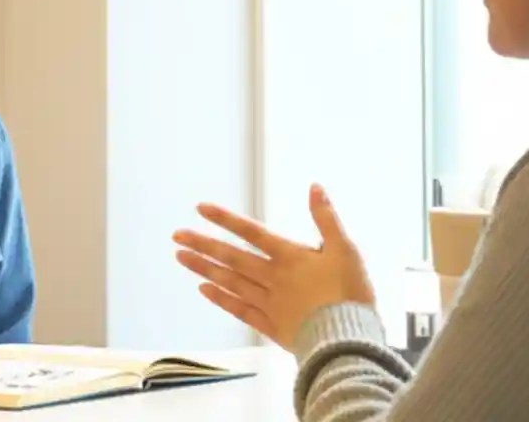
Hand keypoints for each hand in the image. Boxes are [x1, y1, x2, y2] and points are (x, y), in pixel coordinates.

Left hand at [172, 184, 375, 349]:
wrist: (348, 341)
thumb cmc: (350, 294)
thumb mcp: (346, 249)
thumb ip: (327, 218)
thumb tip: (315, 187)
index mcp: (290, 257)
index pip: (251, 232)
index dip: (225, 219)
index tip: (200, 209)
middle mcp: (273, 278)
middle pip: (232, 257)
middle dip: (202, 244)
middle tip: (177, 235)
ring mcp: (269, 303)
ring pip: (230, 282)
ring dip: (204, 268)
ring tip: (181, 258)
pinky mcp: (272, 326)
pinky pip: (240, 310)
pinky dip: (221, 300)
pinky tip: (204, 291)